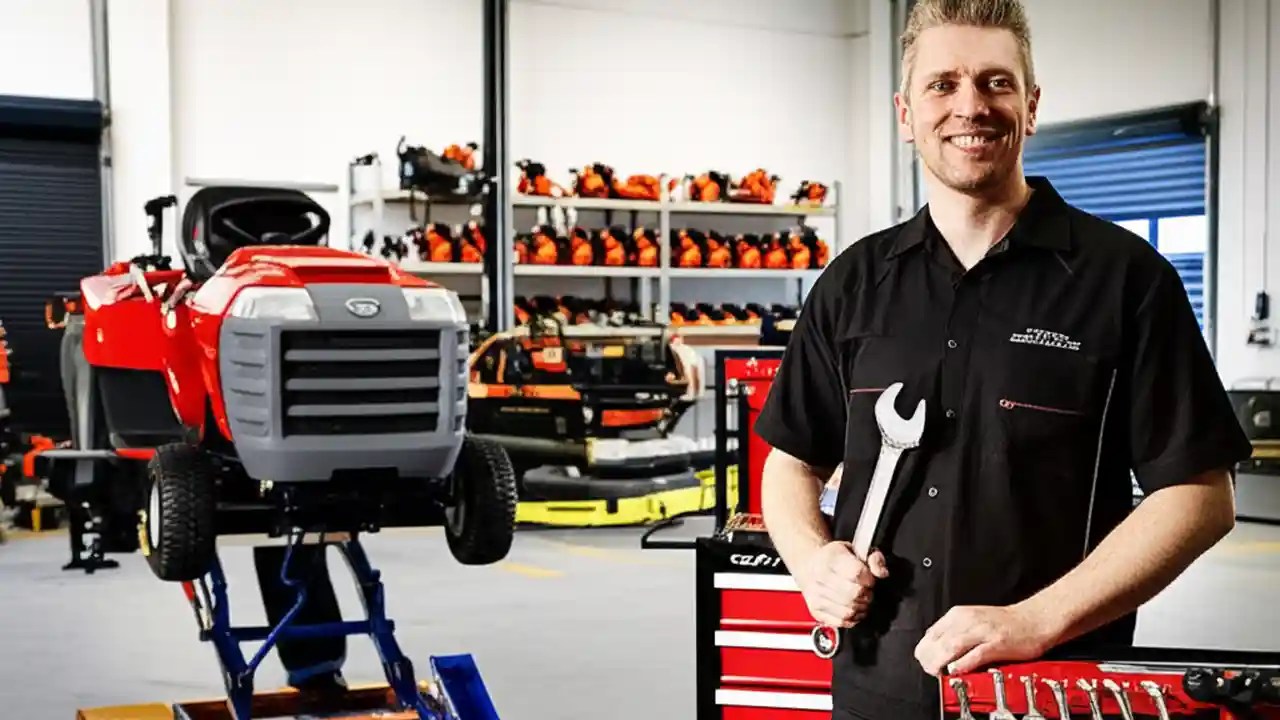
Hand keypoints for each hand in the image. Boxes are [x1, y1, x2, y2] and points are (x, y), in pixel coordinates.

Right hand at [796, 542, 888, 627]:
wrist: (811, 565)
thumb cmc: (836, 559)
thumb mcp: (857, 550)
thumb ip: (875, 559)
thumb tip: (881, 573)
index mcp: (831, 557)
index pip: (856, 573)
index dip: (869, 579)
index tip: (869, 579)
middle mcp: (819, 576)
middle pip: (853, 594)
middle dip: (866, 595)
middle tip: (866, 590)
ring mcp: (815, 595)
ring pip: (848, 611)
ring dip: (861, 608)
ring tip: (860, 599)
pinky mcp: (815, 610)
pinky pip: (841, 621)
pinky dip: (853, 619)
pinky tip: (853, 609)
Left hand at [914, 604, 1056, 676]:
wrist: (1033, 619)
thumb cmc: (1004, 623)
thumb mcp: (971, 620)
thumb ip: (954, 633)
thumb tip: (936, 649)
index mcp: (959, 615)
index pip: (931, 633)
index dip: (924, 650)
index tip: (925, 661)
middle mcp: (968, 621)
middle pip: (938, 641)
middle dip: (929, 658)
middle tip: (930, 670)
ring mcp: (983, 631)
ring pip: (952, 646)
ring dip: (941, 662)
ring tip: (938, 673)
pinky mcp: (997, 643)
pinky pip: (975, 655)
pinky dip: (963, 664)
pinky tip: (957, 671)